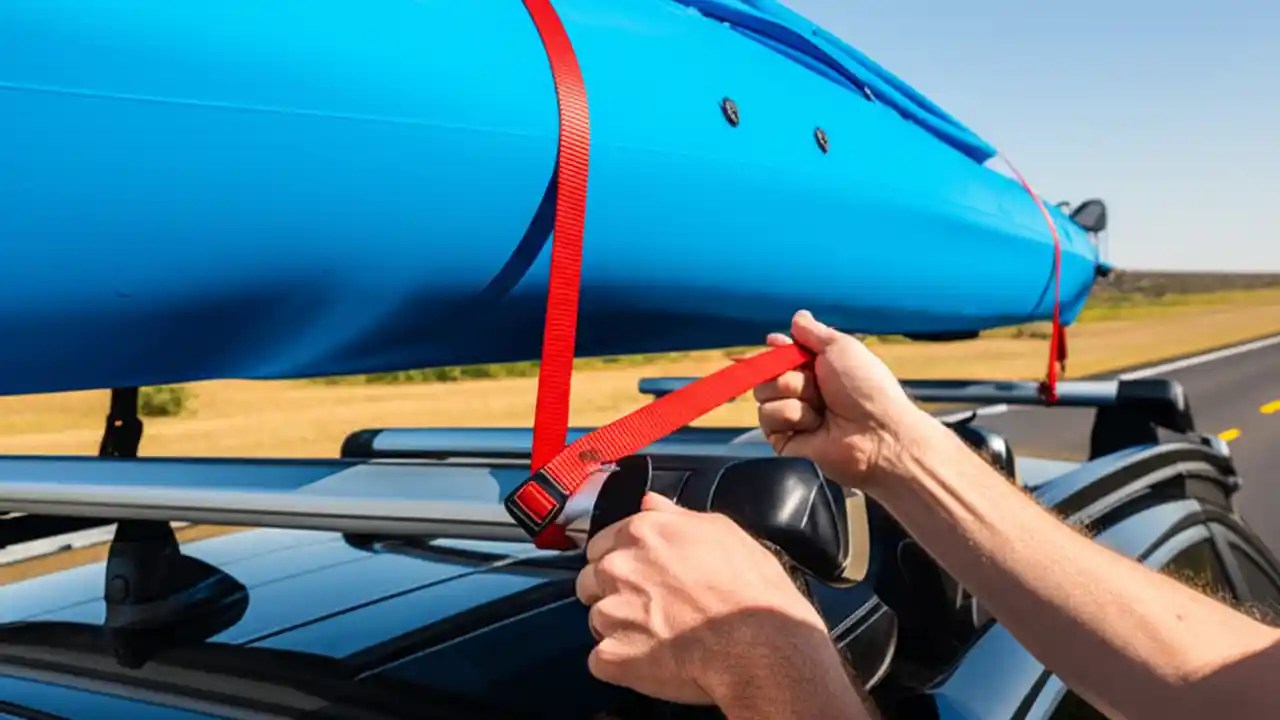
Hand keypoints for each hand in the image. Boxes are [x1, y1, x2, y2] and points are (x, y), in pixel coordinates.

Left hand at [575, 493, 830, 706]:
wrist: (760, 643)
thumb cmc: (750, 589)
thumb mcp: (721, 531)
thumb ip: (675, 515)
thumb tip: (650, 502)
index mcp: (642, 532)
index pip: (601, 544)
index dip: (621, 562)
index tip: (640, 576)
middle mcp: (619, 567)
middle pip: (591, 581)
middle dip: (614, 594)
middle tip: (651, 609)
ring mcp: (612, 612)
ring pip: (598, 621)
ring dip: (620, 630)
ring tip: (661, 637)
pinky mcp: (613, 655)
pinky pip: (602, 661)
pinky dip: (622, 665)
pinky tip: (654, 661)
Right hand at [754, 310, 926, 488]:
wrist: (876, 433)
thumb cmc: (865, 388)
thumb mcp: (841, 347)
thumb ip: (814, 332)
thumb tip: (798, 316)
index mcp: (817, 368)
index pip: (781, 354)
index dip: (777, 349)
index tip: (778, 343)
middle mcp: (803, 392)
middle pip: (767, 373)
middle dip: (788, 376)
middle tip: (815, 384)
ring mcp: (793, 416)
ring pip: (763, 395)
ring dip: (792, 397)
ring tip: (820, 410)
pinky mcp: (785, 440)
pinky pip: (768, 419)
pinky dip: (791, 417)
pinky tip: (814, 426)